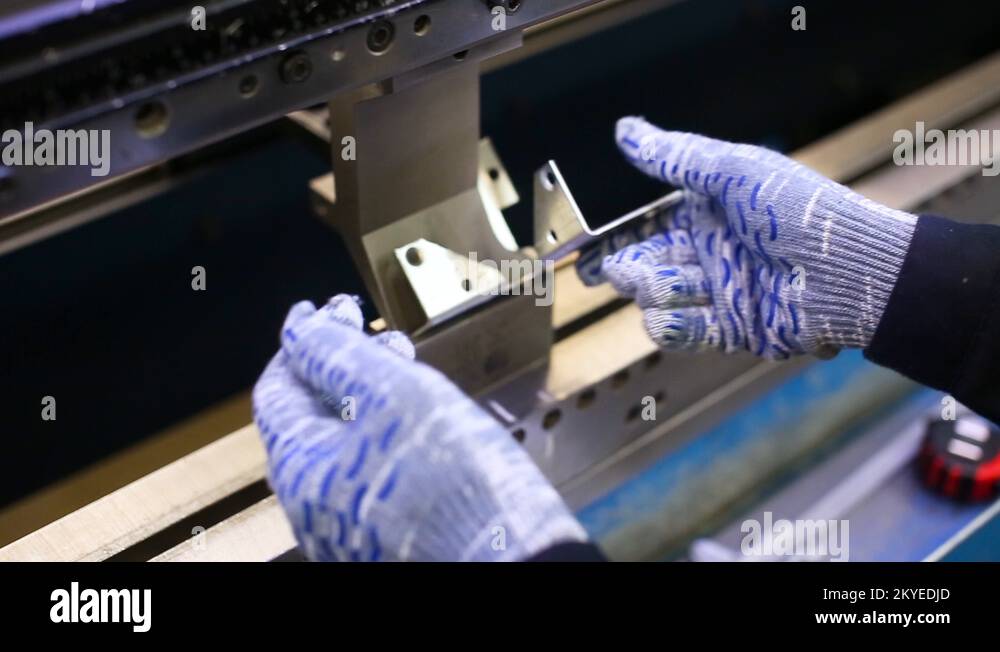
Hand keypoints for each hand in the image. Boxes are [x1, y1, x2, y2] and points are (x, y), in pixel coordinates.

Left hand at [252, 295, 584, 560]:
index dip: (300, 341)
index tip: (323, 310)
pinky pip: (371, 472)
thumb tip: (300, 329)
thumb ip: (338, 355)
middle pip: (311, 416)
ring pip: (345, 443)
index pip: (276, 391)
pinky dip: (386, 431)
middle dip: (341, 363)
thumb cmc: (456, 485)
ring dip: (368, 393)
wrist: (511, 557)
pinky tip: (421, 414)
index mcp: (301, 469)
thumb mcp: (393, 395)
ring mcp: (349, 523)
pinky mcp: (385, 533)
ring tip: (405, 364)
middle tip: (374, 330)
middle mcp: (314, 503)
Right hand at [577, 117, 916, 358]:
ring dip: (656, 289)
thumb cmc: (798, 212)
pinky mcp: (734, 329)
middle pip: (645, 265)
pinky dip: (673, 325)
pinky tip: (669, 314)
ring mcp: (721, 292)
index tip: (583, 253)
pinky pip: (685, 332)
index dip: (613, 240)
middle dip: (625, 269)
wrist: (847, 270)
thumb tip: (626, 130)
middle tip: (612, 271)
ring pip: (660, 298)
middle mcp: (711, 253)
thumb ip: (676, 157)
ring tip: (669, 281)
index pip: (647, 227)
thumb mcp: (733, 171)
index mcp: (708, 214)